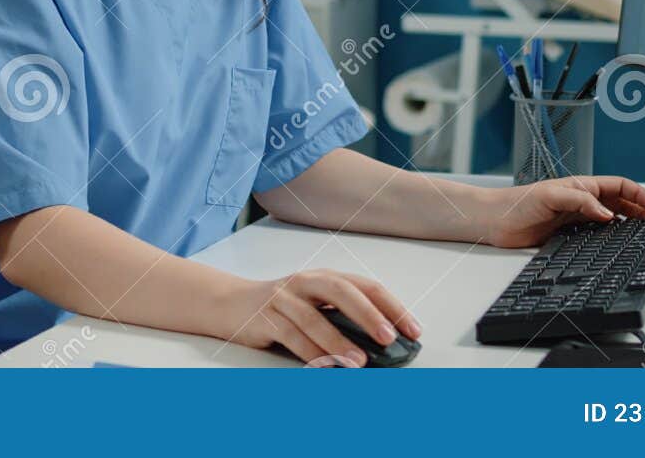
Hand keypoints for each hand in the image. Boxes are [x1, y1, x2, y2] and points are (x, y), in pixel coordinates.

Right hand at [210, 269, 422, 366]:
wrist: (232, 303)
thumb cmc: (283, 308)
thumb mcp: (315, 304)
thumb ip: (343, 318)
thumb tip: (383, 345)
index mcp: (325, 277)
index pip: (365, 285)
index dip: (391, 306)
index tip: (412, 330)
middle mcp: (305, 282)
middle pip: (340, 291)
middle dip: (367, 314)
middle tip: (388, 336)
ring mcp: (283, 298)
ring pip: (313, 318)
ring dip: (337, 341)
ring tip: (358, 361)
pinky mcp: (264, 318)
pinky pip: (290, 336)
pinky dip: (309, 353)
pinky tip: (324, 367)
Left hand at [482, 176, 644, 248]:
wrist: (494, 222)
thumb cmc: (517, 202)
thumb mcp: (551, 195)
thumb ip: (580, 201)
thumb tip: (607, 213)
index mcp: (581, 186)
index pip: (619, 186)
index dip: (639, 194)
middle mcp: (581, 202)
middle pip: (620, 205)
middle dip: (642, 211)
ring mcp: (576, 219)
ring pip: (612, 221)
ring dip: (630, 226)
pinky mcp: (568, 237)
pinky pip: (597, 237)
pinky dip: (611, 240)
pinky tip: (619, 246)